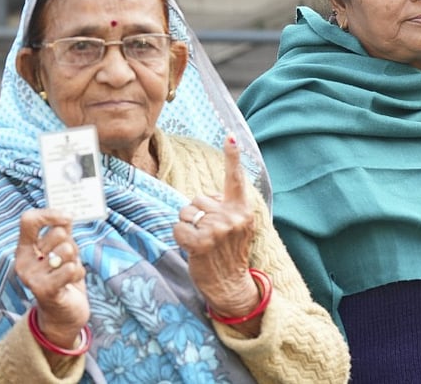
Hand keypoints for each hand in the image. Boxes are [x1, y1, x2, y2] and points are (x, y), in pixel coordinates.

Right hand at [15, 209, 88, 347]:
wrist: (62, 314)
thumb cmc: (62, 277)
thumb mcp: (61, 250)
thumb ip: (61, 231)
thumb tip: (66, 211)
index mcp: (24, 248)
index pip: (28, 220)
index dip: (50, 213)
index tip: (68, 218)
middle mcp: (23, 261)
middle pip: (58, 233)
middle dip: (72, 243)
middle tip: (67, 260)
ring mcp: (31, 277)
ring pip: (68, 250)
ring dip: (76, 260)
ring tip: (67, 272)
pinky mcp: (44, 290)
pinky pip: (71, 268)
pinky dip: (78, 272)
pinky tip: (71, 282)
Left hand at [174, 137, 258, 319]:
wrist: (230, 284)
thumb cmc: (228, 253)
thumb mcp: (237, 226)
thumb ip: (226, 208)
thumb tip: (205, 197)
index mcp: (243, 209)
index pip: (236, 178)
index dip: (232, 156)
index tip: (230, 136)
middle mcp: (233, 216)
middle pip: (197, 199)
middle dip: (196, 214)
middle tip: (208, 234)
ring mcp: (218, 229)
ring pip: (186, 212)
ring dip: (187, 226)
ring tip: (201, 241)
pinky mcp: (202, 242)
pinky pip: (178, 228)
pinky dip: (180, 238)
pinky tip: (192, 249)